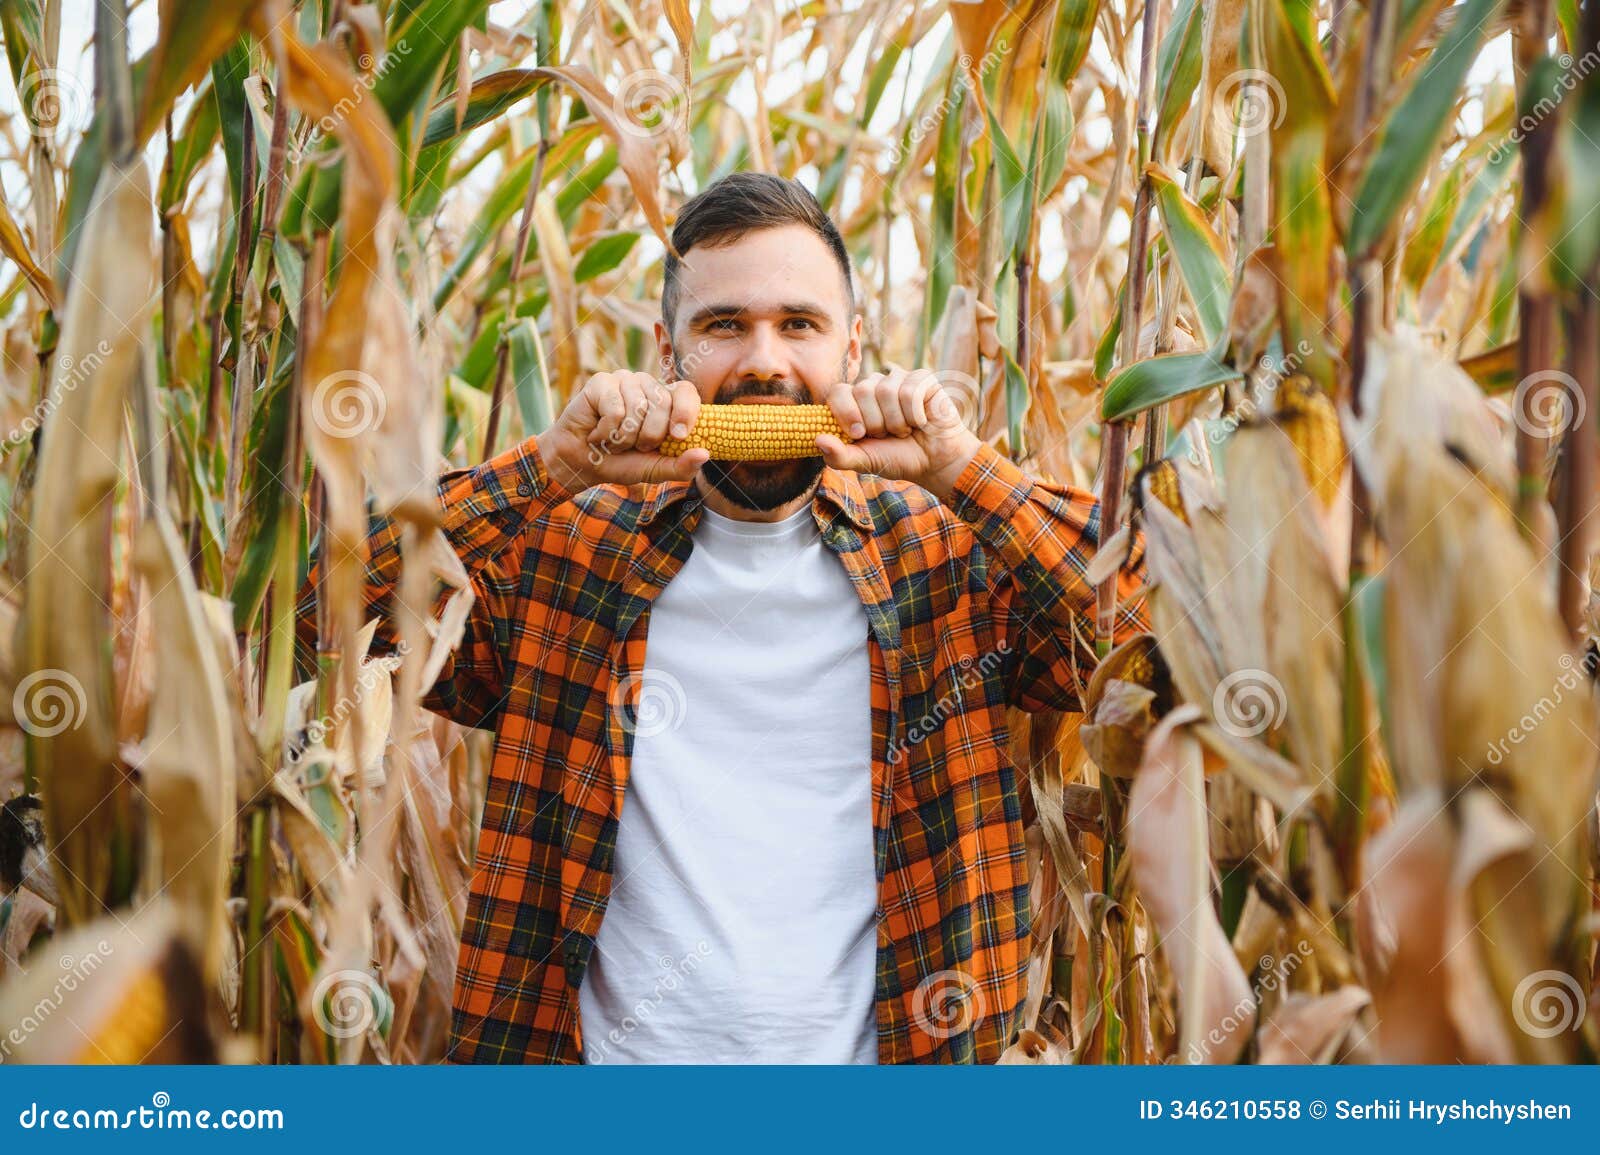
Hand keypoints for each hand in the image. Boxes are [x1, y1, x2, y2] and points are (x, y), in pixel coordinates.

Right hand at [535, 371, 709, 491]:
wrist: (581, 463)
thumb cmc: (620, 462)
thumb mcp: (654, 470)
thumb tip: (705, 455)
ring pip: (638, 407)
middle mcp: (647, 386)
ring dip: (624, 437)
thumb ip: (681, 466)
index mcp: (665, 401)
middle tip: (633, 446)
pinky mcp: (602, 382)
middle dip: (649, 436)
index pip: (686, 392)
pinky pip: (615, 408)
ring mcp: (624, 380)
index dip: (686, 411)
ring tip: (614, 440)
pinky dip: (606, 431)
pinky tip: (597, 433)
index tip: (678, 436)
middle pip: (662, 403)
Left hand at [815, 364, 982, 498]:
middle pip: (862, 391)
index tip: (860, 434)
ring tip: (905, 430)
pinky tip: (921, 421)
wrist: (934, 462)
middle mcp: (874, 386)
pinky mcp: (921, 378)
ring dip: (897, 421)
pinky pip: (909, 390)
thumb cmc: (897, 458)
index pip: (838, 393)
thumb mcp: (864, 462)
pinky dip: (915, 415)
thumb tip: (816, 440)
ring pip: (886, 391)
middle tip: (888, 434)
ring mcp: (897, 379)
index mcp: (855, 402)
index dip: (846, 413)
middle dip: (876, 422)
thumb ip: (838, 455)